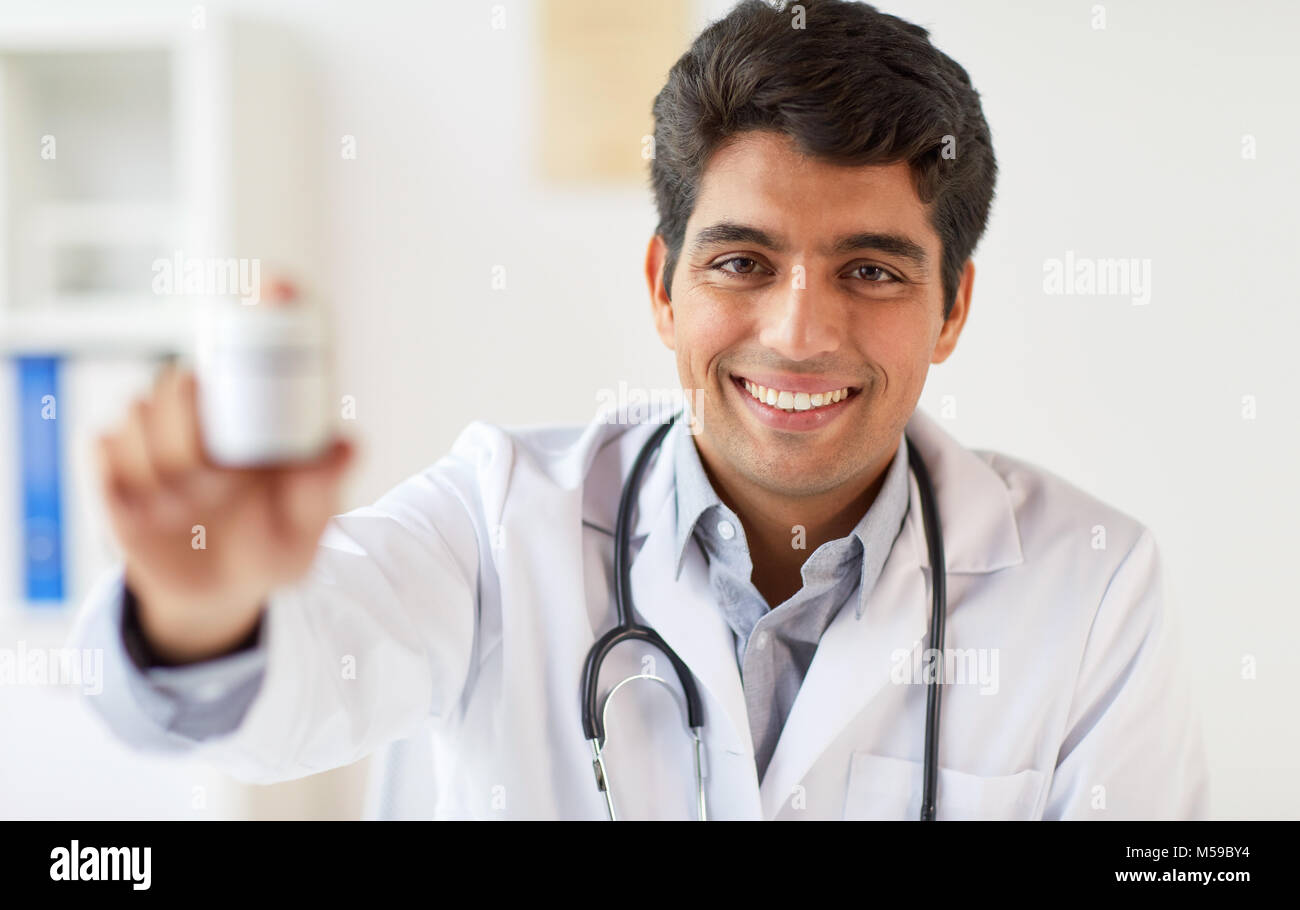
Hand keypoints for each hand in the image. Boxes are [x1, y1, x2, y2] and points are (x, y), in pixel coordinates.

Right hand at [95, 363, 353, 663]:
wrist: (218, 595)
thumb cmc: (271, 550)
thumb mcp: (305, 530)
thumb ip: (319, 489)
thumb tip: (347, 445)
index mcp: (249, 422)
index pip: (230, 369)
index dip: (225, 378)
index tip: (238, 414)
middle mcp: (199, 421)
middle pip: (173, 384)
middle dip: (188, 429)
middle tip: (213, 478)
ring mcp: (153, 443)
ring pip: (134, 417)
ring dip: (158, 464)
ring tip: (185, 507)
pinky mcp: (114, 471)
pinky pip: (102, 449)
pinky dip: (121, 479)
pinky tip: (147, 511)